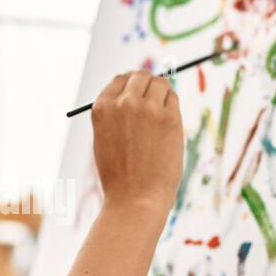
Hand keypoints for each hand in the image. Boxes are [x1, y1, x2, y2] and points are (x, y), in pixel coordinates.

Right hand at [90, 70, 182, 213]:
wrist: (135, 199)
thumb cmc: (120, 176)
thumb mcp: (106, 140)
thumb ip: (117, 115)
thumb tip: (139, 92)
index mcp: (102, 108)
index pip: (119, 80)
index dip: (131, 84)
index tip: (139, 90)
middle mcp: (123, 103)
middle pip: (140, 76)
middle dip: (148, 83)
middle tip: (155, 94)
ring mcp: (148, 109)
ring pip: (160, 83)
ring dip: (163, 93)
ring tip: (161, 116)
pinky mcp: (169, 118)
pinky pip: (174, 99)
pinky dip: (172, 106)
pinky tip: (169, 125)